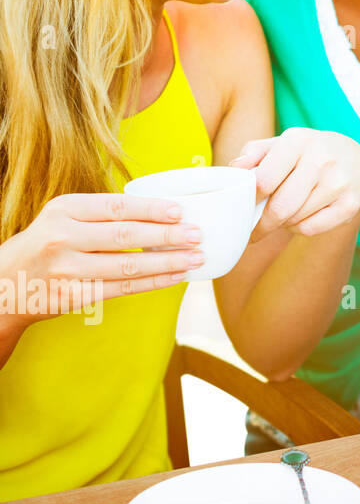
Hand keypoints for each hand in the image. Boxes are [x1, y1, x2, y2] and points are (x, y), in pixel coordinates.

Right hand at [0, 193, 205, 322]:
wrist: (5, 283)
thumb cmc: (47, 243)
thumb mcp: (64, 217)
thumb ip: (102, 213)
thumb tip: (161, 211)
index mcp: (64, 210)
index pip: (115, 207)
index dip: (151, 209)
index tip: (180, 211)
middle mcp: (62, 238)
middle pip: (125, 236)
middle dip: (167, 236)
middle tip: (197, 234)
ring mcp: (67, 269)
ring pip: (127, 266)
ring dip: (167, 263)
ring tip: (195, 258)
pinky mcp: (73, 296)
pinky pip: (122, 289)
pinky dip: (153, 283)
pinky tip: (175, 277)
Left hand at [230, 127, 359, 238]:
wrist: (356, 160)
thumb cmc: (308, 153)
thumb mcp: (282, 144)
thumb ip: (253, 153)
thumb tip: (235, 169)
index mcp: (298, 140)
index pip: (264, 181)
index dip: (249, 199)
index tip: (243, 206)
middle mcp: (322, 159)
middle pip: (280, 207)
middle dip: (262, 223)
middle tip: (254, 228)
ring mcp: (339, 183)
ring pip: (295, 219)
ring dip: (282, 223)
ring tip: (283, 215)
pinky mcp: (351, 204)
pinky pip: (311, 228)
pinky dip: (299, 228)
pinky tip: (301, 217)